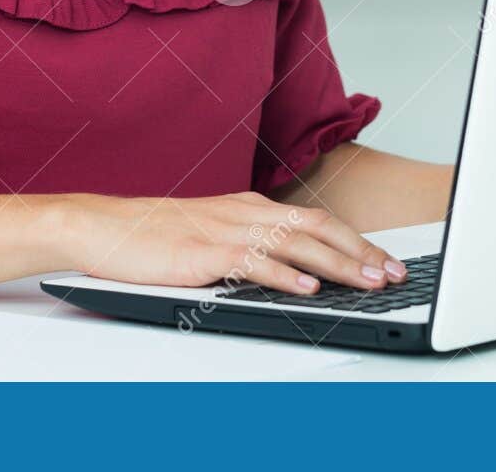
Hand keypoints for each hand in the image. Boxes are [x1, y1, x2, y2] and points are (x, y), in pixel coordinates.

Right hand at [57, 191, 407, 295]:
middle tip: (393, 273)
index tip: (386, 261)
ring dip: (336, 264)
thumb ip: (251, 244)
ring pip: (295, 243)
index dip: (356, 240)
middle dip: (361, 251)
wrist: (101, 225)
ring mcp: (224, 230)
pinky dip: (285, 275)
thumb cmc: (154, 235)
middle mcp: (245, 212)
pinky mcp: (202, 253)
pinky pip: (253, 262)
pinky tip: (307, 288)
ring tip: (367, 281)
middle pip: (317, 227)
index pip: (316, 220)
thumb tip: (293, 267)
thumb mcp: (213, 233)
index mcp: (250, 207)